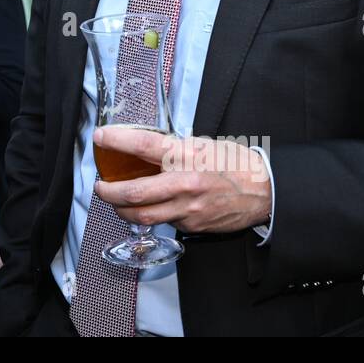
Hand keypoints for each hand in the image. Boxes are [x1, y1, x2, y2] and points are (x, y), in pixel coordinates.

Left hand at [91, 127, 271, 232]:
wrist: (264, 191)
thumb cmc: (234, 163)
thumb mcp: (203, 144)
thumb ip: (174, 149)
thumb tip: (145, 149)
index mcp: (186, 155)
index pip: (143, 145)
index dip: (117, 140)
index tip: (100, 137)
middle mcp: (184, 182)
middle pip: (135, 192)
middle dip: (108, 192)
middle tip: (99, 186)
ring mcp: (188, 208)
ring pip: (143, 215)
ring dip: (122, 210)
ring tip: (115, 201)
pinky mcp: (192, 225)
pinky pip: (165, 222)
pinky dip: (152, 214)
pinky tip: (152, 207)